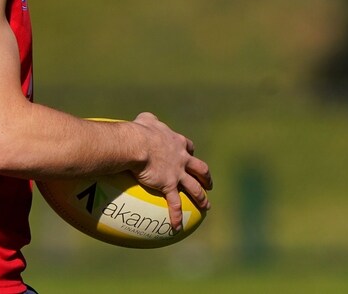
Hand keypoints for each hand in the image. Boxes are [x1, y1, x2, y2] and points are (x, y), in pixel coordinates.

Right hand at [130, 112, 212, 229]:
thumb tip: (143, 120)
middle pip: (199, 168)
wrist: (138, 144)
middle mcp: (181, 158)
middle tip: (209, 184)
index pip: (188, 148)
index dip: (190, 152)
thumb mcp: (145, 120)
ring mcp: (177, 173)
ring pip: (194, 187)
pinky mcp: (169, 185)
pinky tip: (176, 227)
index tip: (190, 155)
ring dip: (201, 198)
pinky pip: (174, 203)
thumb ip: (148, 120)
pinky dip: (176, 216)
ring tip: (207, 207)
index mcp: (176, 143)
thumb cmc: (139, 131)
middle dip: (205, 176)